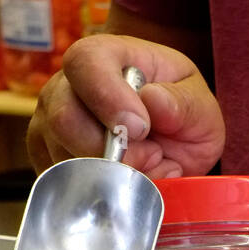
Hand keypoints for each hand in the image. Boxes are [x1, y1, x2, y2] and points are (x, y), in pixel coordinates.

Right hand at [27, 34, 224, 177]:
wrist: (169, 142)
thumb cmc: (180, 112)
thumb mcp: (200, 106)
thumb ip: (183, 103)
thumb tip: (152, 100)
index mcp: (104, 56)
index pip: (85, 64)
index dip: (109, 98)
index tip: (141, 128)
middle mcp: (64, 87)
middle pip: (65, 120)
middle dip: (114, 152)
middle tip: (153, 155)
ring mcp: (49, 126)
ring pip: (66, 160)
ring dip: (115, 175)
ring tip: (146, 164)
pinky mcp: (48, 162)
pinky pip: (65, 186)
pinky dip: (103, 192)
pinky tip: (129, 180)